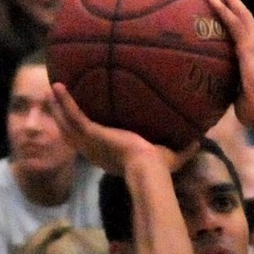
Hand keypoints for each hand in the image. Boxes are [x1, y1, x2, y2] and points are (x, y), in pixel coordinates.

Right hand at [49, 81, 188, 175]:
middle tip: (59, 101)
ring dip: (58, 106)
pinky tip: (57, 85)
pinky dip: (64, 101)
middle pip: (72, 134)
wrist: (149, 169)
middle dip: (63, 118)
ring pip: (66, 123)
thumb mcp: (173, 155)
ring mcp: (90, 143)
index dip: (86, 132)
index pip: (93, 143)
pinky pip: (73, 114)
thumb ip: (184, 148)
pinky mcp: (90, 133)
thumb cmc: (160, 167)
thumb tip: (200, 140)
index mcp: (109, 156)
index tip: (85, 120)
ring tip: (52, 88)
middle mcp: (95, 151)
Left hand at [207, 0, 253, 128]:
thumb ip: (231, 90)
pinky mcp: (248, 46)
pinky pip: (233, 22)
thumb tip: (216, 97)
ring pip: (240, 13)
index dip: (235, 19)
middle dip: (231, 0)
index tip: (225, 9)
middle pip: (244, 16)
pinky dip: (222, 8)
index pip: (245, 32)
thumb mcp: (240, 96)